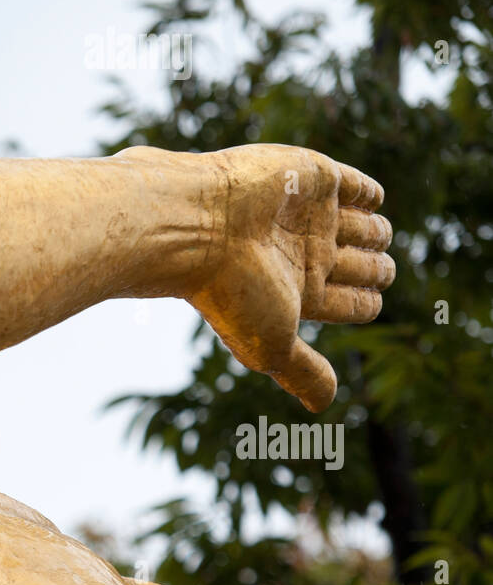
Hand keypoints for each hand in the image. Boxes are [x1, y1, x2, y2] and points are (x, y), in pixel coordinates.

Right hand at [128, 144, 394, 410]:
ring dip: (376, 233)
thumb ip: (304, 372)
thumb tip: (325, 406)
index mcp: (299, 294)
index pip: (348, 301)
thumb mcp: (273, 344)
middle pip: (357, 264)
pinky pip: (354, 185)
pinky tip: (375, 201)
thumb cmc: (231, 292)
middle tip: (383, 271)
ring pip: (361, 226)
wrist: (201, 230)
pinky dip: (370, 194)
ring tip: (380, 238)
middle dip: (375, 269)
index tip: (373, 303)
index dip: (366, 303)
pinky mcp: (312, 177)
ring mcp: (311, 217)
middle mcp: (306, 256)